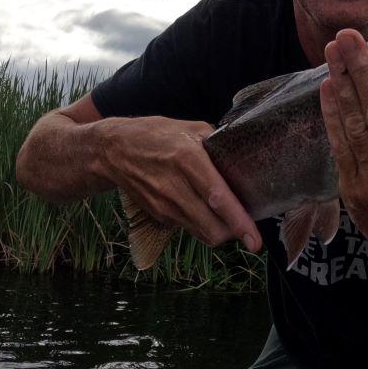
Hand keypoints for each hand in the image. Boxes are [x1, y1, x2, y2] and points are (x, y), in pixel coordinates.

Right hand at [96, 116, 260, 251]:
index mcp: (187, 159)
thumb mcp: (190, 128)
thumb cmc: (155, 134)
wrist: (113, 150)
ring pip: (202, 234)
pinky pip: (189, 229)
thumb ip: (218, 144)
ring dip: (219, 231)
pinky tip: (204, 209)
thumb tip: (244, 158)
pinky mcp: (158, 215)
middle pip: (212, 227)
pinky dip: (203, 225)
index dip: (238, 221)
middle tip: (246, 224)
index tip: (254, 239)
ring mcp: (164, 205)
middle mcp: (175, 187)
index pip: (217, 197)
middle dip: (234, 232)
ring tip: (227, 217)